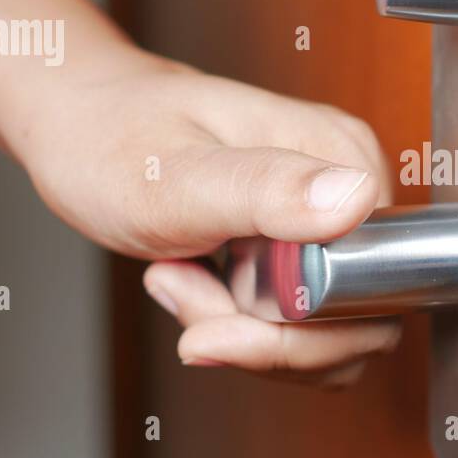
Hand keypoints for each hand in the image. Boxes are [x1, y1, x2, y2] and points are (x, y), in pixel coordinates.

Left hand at [24, 48, 400, 384]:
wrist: (81, 121)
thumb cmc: (115, 135)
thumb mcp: (179, 175)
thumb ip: (267, 188)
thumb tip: (355, 200)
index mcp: (345, 158)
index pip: (376, 285)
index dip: (304, 325)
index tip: (223, 316)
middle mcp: (350, 188)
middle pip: (357, 319)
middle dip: (268, 336)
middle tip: (189, 296)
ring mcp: (328, 219)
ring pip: (325, 331)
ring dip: (244, 330)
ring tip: (180, 278)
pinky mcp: (301, 246)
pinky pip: (298, 322)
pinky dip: (237, 322)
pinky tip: (190, 278)